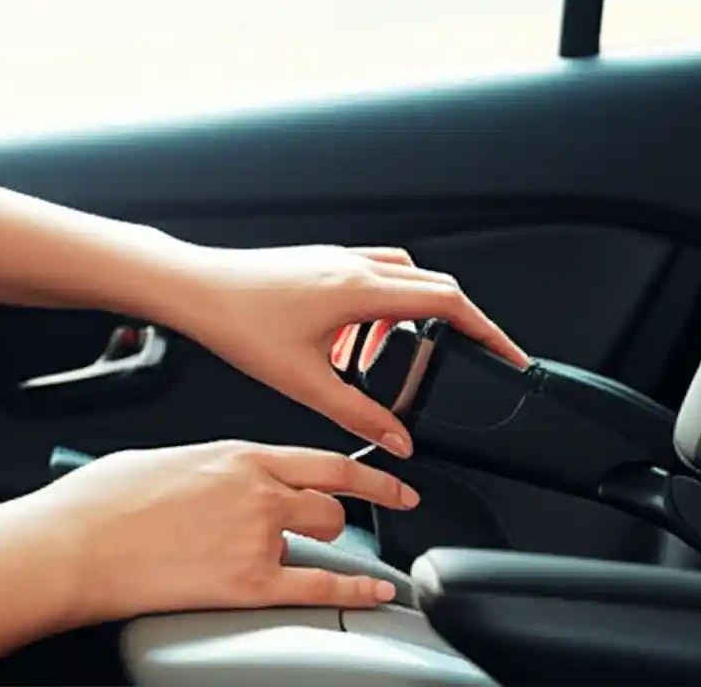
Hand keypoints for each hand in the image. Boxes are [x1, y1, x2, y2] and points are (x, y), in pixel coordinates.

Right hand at [27, 440, 418, 624]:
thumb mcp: (165, 460)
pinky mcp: (248, 583)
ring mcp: (258, 536)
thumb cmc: (101, 502)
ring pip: (329, 537)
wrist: (73, 544)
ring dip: (327, 546)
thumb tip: (218, 479)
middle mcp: (259, 491)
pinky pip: (321, 585)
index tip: (391, 479)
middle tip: (332, 526)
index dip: (369, 473)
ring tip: (312, 556)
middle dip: (338, 515)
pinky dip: (356, 591)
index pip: (325, 460)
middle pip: (335, 501)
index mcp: (239, 456)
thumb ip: (209, 468)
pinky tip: (376, 593)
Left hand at [163, 245, 528, 455]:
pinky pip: (369, 280)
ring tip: (380, 362)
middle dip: (457, 324)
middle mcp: (355, 267)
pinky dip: (376, 311)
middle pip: (434, 288)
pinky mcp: (319, 263)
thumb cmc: (237, 323)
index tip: (506, 353)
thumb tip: (396, 439)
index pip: (447, 304)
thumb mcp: (304, 382)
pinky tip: (347, 345)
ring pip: (401, 282)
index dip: (486, 330)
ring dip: (407, 319)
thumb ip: (358, 415)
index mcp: (361, 290)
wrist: (194, 289)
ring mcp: (337, 260)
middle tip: (466, 356)